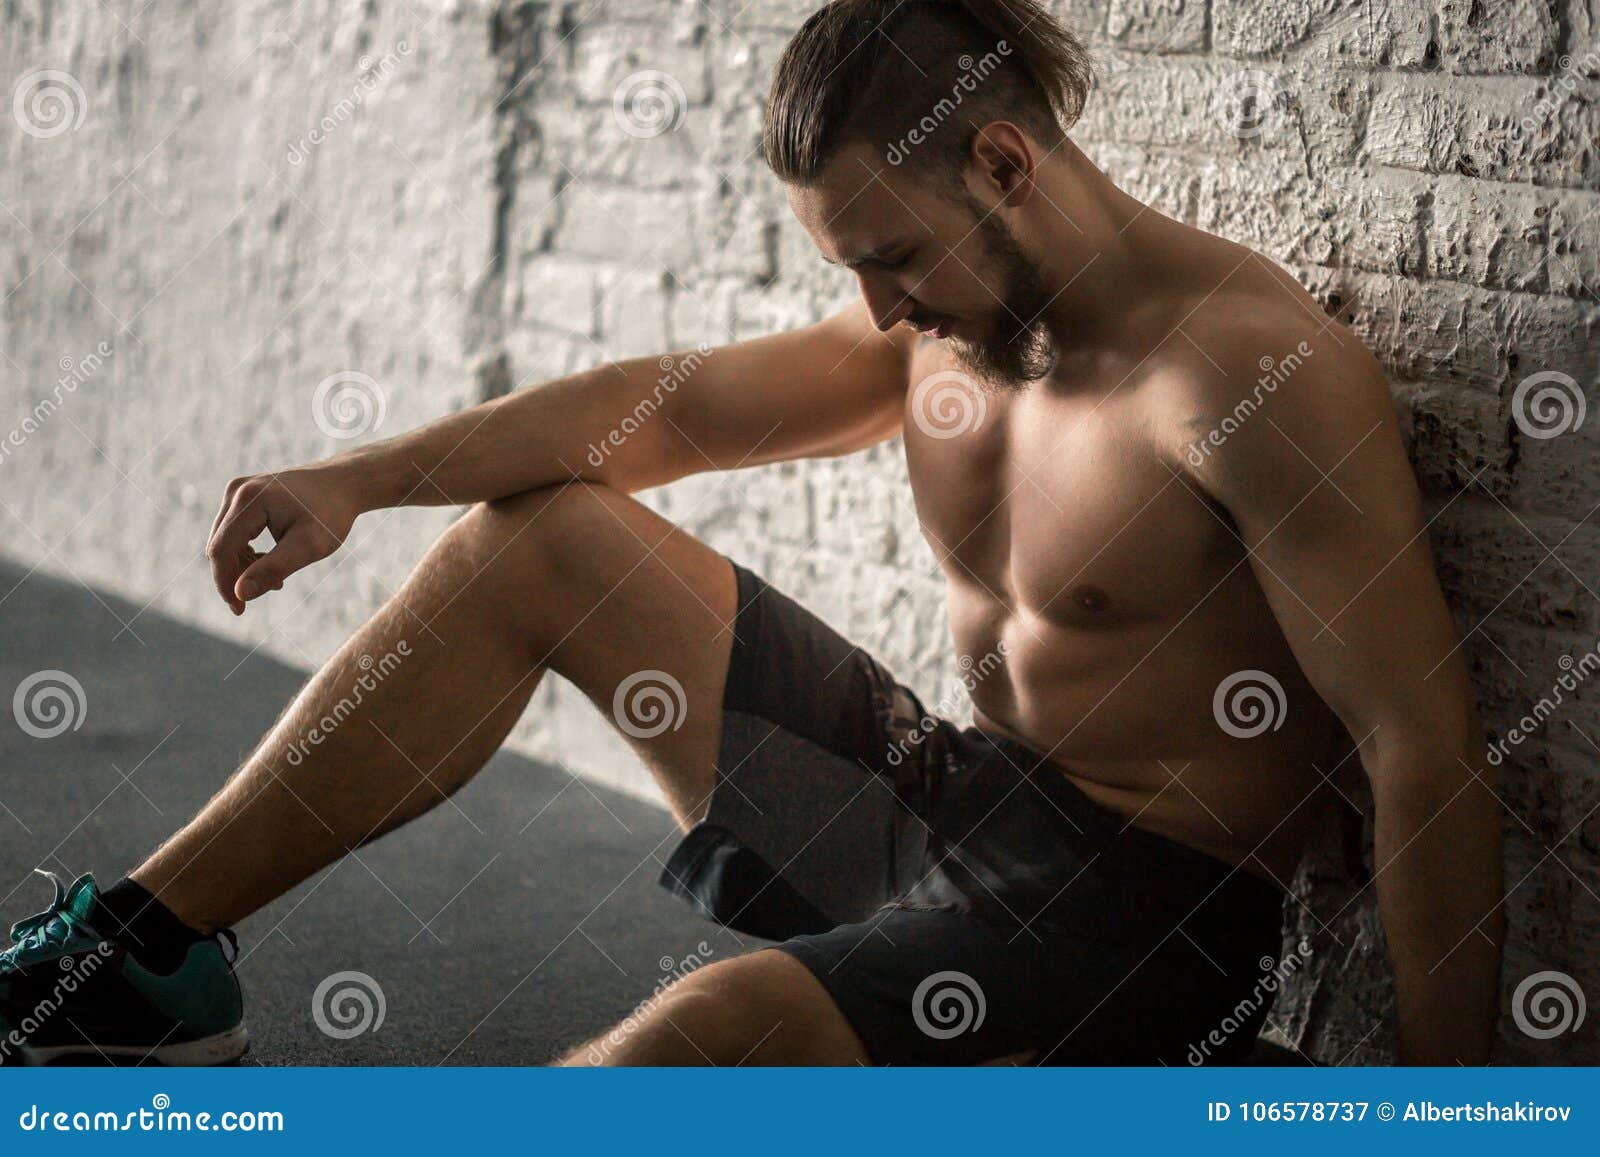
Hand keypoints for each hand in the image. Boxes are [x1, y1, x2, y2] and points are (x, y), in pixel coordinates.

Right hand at [206, 466, 361, 613]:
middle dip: (238, 576)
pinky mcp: (244, 497)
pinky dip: (249, 554)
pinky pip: (235, 533)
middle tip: (274, 588)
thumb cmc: (331, 514)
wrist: (343, 483)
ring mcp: (238, 491)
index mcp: (249, 499)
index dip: (225, 583)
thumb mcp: (309, 545)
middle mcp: (237, 491)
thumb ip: (274, 568)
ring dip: (245, 566)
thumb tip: (240, 593)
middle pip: (220, 546)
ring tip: (279, 579)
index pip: (221, 550)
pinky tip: (273, 562)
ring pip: (226, 542)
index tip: (240, 610)